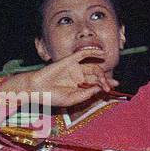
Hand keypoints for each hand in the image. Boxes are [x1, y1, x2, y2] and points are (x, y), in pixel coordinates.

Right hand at [3, 50, 119, 109]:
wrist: (37, 90)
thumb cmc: (53, 97)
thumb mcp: (73, 99)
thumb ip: (87, 93)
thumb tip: (100, 88)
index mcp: (80, 87)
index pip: (96, 85)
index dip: (105, 86)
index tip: (112, 89)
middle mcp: (79, 77)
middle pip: (96, 76)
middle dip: (105, 80)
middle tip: (109, 86)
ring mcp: (74, 68)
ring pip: (92, 67)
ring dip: (100, 71)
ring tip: (105, 78)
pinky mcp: (69, 61)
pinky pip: (83, 54)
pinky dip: (92, 52)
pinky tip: (102, 53)